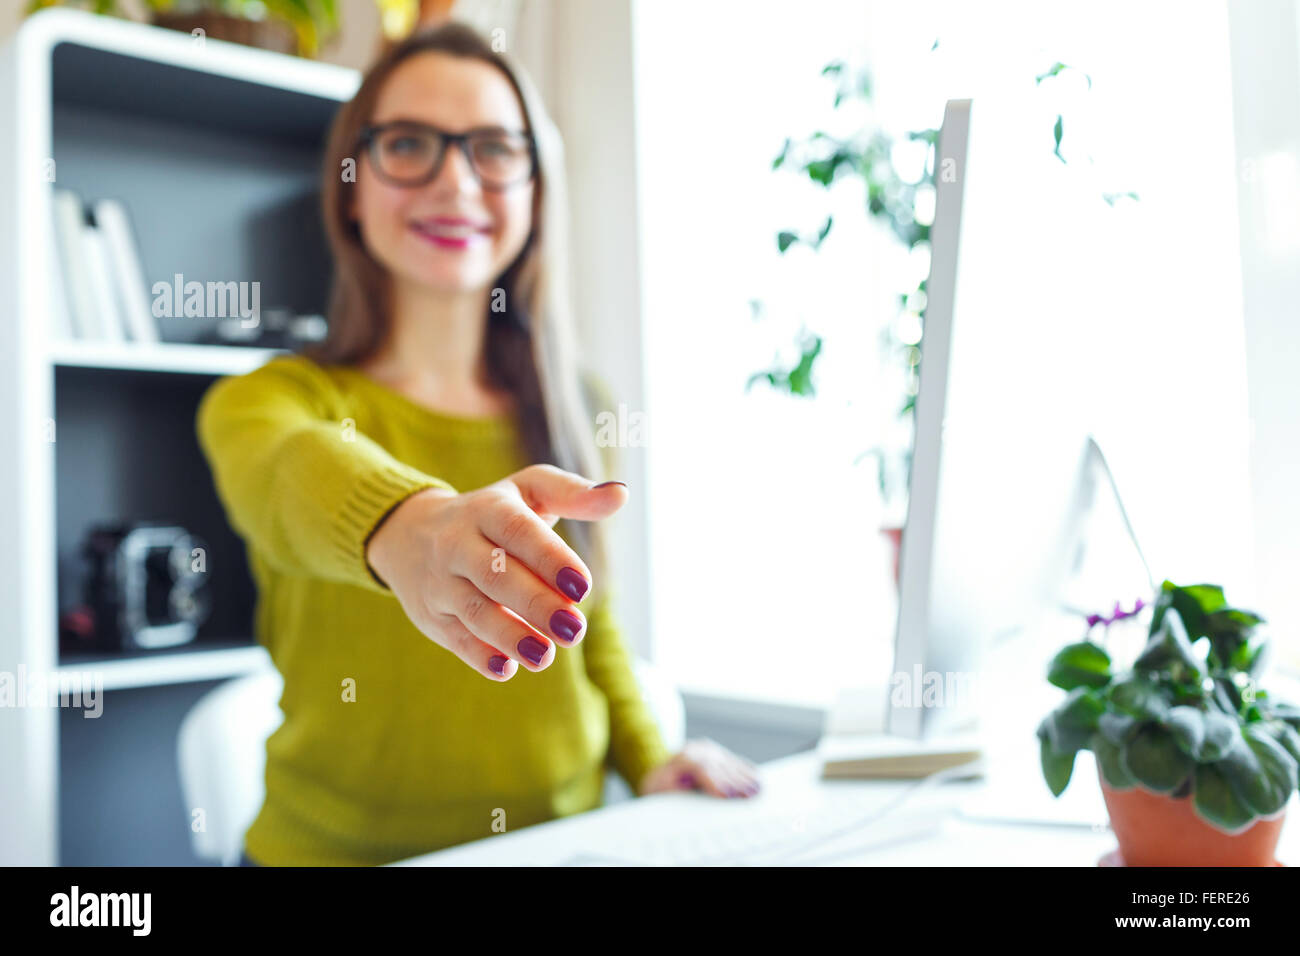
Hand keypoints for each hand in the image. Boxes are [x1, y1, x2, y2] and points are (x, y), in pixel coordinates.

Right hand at [366, 464, 627, 680]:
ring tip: (546, 657)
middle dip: (536, 605)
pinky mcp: (432, 617)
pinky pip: (454, 638)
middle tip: (575, 630)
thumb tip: (621, 494)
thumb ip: (573, 494)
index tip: (583, 587)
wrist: (410, 534)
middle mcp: (458, 544)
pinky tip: (508, 668)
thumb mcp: (528, 491)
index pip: (518, 532)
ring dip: (510, 636)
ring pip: (474, 611)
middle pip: (496, 575)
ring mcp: (441, 582)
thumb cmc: (493, 513)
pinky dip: (479, 655)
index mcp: (488, 509)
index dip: (550, 559)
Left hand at [638, 738, 761, 798]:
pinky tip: (757, 779)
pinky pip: (734, 762)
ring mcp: (709, 750)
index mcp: (679, 759)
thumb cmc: (659, 789)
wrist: (658, 776)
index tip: (726, 794)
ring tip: (758, 790)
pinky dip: (746, 771)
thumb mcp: (659, 791)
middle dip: (735, 782)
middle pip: (719, 765)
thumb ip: (674, 791)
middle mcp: (696, 750)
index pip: (700, 767)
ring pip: (729, 763)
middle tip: (749, 795)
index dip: (715, 780)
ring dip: (744, 777)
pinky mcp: (719, 754)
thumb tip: (688, 792)